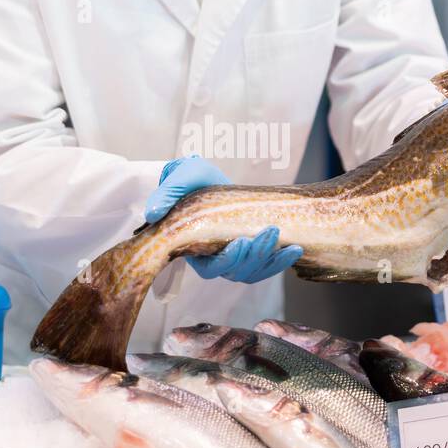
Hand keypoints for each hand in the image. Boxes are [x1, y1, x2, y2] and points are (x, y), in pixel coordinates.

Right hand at [144, 155, 302, 283]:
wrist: (211, 180)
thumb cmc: (193, 180)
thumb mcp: (180, 177)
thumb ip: (167, 193)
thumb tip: (152, 212)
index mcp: (194, 247)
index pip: (210, 268)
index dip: (225, 260)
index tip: (239, 243)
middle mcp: (214, 258)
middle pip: (236, 271)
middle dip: (254, 255)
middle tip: (268, 233)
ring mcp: (235, 257)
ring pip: (254, 270)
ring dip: (271, 259)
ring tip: (286, 241)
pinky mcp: (253, 252)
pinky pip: (268, 265)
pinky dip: (282, 260)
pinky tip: (295, 248)